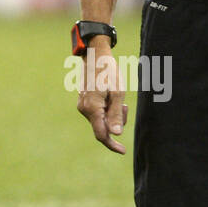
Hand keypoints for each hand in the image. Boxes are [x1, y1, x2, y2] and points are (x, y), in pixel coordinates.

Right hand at [76, 36, 126, 153]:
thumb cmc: (108, 71)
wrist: (95, 55)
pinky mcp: (84, 101)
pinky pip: (96, 113)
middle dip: (116, 123)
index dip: (112, 145)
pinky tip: (110, 95)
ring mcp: (82, 105)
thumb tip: (116, 134)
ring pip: (99, 120)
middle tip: (125, 106)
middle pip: (102, 127)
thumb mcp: (118, 92)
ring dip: (111, 114)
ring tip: (117, 97)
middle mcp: (84, 109)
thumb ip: (116, 114)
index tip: (123, 151)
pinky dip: (106, 109)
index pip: (101, 134)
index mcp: (92, 108)